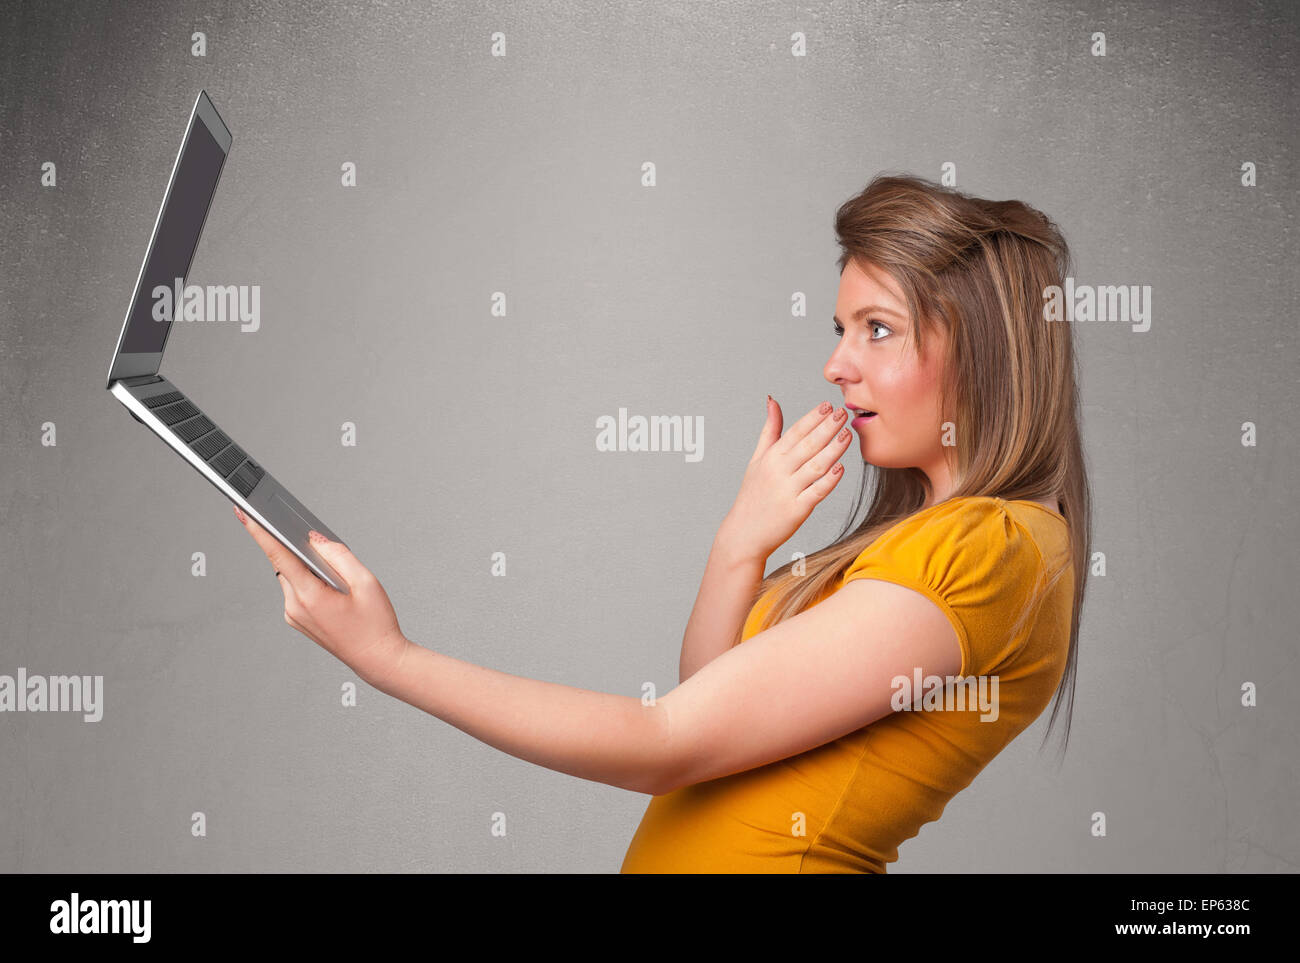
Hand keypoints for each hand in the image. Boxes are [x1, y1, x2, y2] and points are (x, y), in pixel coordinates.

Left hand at [235, 505, 410, 686]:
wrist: (376, 658)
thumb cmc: (375, 623)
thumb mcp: (365, 582)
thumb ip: (338, 555)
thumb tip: (315, 539)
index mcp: (310, 596)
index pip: (279, 555)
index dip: (260, 532)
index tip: (245, 513)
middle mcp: (295, 607)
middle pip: (286, 564)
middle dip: (299, 549)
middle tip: (317, 543)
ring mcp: (294, 615)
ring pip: (292, 576)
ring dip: (307, 567)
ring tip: (336, 577)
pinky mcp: (297, 619)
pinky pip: (297, 589)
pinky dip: (309, 580)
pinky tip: (332, 588)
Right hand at [717, 398, 852, 562]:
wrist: (744, 533)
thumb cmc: (753, 496)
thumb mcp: (756, 459)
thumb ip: (769, 430)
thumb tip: (772, 401)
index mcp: (771, 457)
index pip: (795, 432)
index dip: (812, 417)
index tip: (828, 405)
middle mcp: (778, 471)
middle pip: (807, 445)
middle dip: (826, 427)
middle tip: (842, 413)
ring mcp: (788, 491)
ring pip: (815, 466)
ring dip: (833, 449)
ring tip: (847, 434)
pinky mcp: (797, 510)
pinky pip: (816, 492)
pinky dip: (829, 480)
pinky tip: (841, 468)